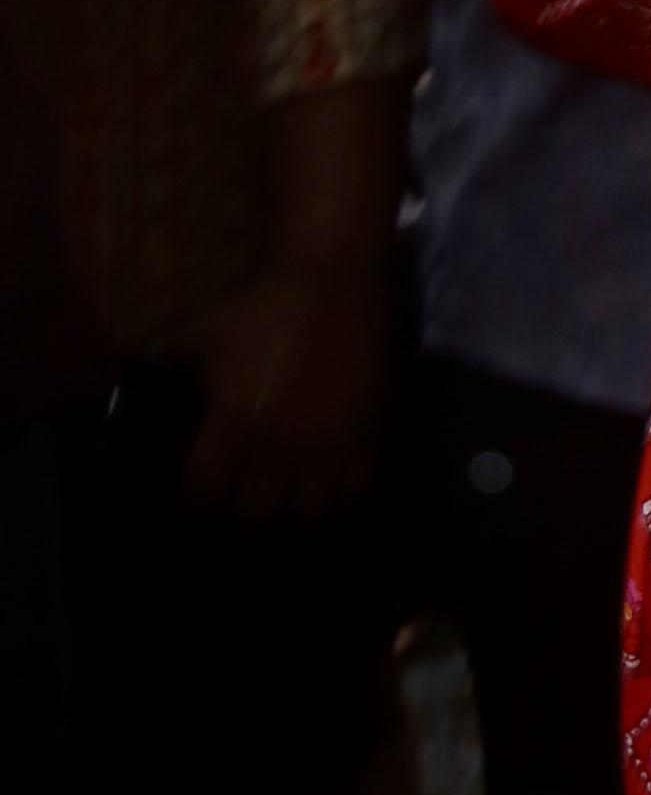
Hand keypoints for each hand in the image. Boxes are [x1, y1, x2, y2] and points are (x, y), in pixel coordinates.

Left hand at [188, 259, 383, 518]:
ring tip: (283, 497)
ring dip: (290, 508)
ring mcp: (326, 443)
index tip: (193, 501)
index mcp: (235, 420)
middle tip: (236, 503)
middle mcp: (279, 443)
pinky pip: (352, 487)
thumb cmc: (261, 303)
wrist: (330, 280)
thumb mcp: (205, 333)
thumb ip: (176, 368)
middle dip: (239, 514)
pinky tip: (324, 480)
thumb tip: (142, 379)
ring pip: (307, 511)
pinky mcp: (365, 433)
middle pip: (254, 513)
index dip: (194, 501)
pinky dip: (336, 491)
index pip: (205, 488)